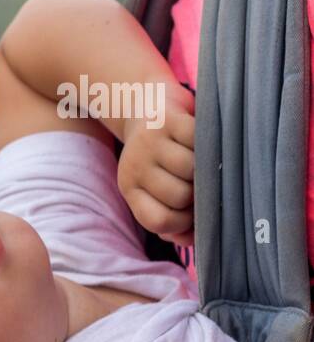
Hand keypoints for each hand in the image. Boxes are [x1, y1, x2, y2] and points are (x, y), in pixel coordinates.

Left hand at [116, 84, 195, 246]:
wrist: (144, 103)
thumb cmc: (160, 154)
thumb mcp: (156, 186)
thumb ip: (172, 218)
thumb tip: (193, 239)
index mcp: (129, 188)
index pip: (158, 220)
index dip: (184, 224)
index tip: (195, 215)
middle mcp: (134, 167)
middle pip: (180, 196)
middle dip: (201, 194)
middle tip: (206, 184)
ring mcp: (149, 143)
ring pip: (192, 169)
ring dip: (209, 169)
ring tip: (208, 162)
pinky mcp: (166, 119)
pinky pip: (199, 140)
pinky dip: (211, 143)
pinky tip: (209, 142)